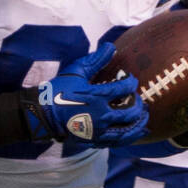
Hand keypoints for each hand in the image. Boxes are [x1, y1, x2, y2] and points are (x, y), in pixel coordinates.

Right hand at [25, 42, 148, 146]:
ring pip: (127, 131)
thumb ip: (95, 60)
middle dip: (139, 105)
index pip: (124, 89)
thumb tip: (110, 46)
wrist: (43, 114)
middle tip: (139, 100)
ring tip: (145, 119)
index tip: (131, 79)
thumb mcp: (76, 71)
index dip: (131, 82)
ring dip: (139, 124)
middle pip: (131, 112)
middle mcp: (102, 115)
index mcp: (98, 96)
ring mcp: (99, 130)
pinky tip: (135, 134)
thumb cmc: (58, 91)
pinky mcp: (94, 140)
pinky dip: (128, 138)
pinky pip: (116, 142)